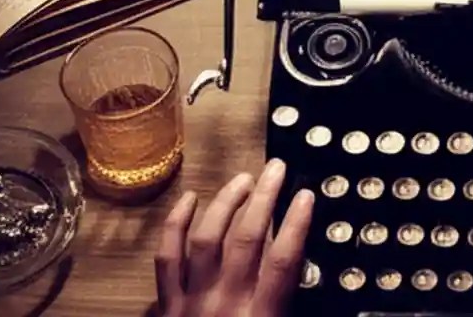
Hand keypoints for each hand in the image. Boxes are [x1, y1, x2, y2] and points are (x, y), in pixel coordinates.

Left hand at [154, 159, 314, 316]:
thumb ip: (289, 303)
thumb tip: (304, 268)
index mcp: (260, 316)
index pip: (282, 261)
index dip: (296, 224)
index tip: (305, 196)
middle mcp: (225, 302)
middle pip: (245, 240)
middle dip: (263, 198)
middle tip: (276, 169)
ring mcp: (192, 301)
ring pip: (206, 239)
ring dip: (226, 204)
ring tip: (243, 180)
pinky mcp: (167, 304)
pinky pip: (168, 257)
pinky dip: (176, 224)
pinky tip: (189, 198)